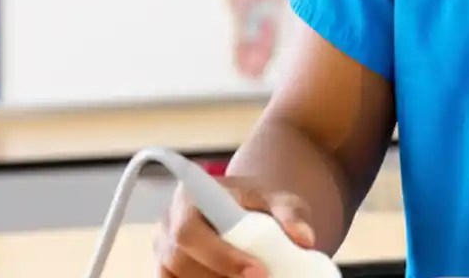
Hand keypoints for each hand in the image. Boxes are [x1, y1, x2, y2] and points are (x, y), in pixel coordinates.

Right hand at [155, 176, 315, 276]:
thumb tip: (305, 239)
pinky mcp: (167, 271)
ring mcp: (163, 251)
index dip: (221, 256)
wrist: (245, 210)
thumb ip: (290, 214)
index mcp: (190, 197)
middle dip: (219, 276)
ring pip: (174, 277)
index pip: (191, 230)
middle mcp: (168, 224)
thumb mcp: (277, 199)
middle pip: (178, 260)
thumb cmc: (259, 204)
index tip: (258, 271)